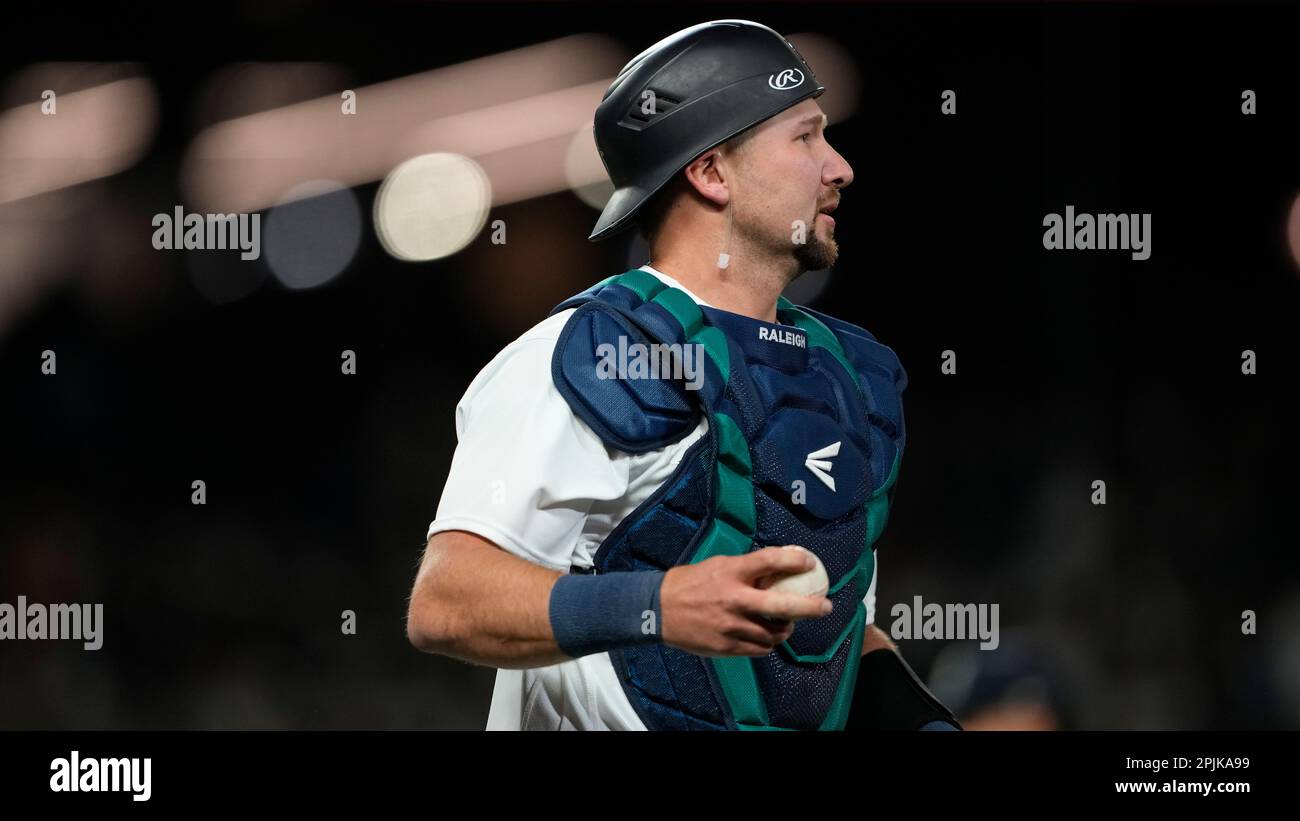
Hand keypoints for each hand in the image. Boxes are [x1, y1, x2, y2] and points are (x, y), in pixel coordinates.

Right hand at [658, 545, 832, 656]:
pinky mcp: (726, 646)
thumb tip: (776, 568)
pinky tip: (765, 637)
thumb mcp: (717, 566)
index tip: (810, 563)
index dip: (794, 560)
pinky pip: (759, 649)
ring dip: (785, 629)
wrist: (658, 610)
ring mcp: (731, 625)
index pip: (770, 561)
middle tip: (825, 607)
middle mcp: (734, 599)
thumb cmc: (690, 583)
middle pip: (783, 605)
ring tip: (787, 625)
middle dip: (810, 607)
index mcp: (731, 573)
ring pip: (774, 633)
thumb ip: (745, 569)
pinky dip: (767, 643)